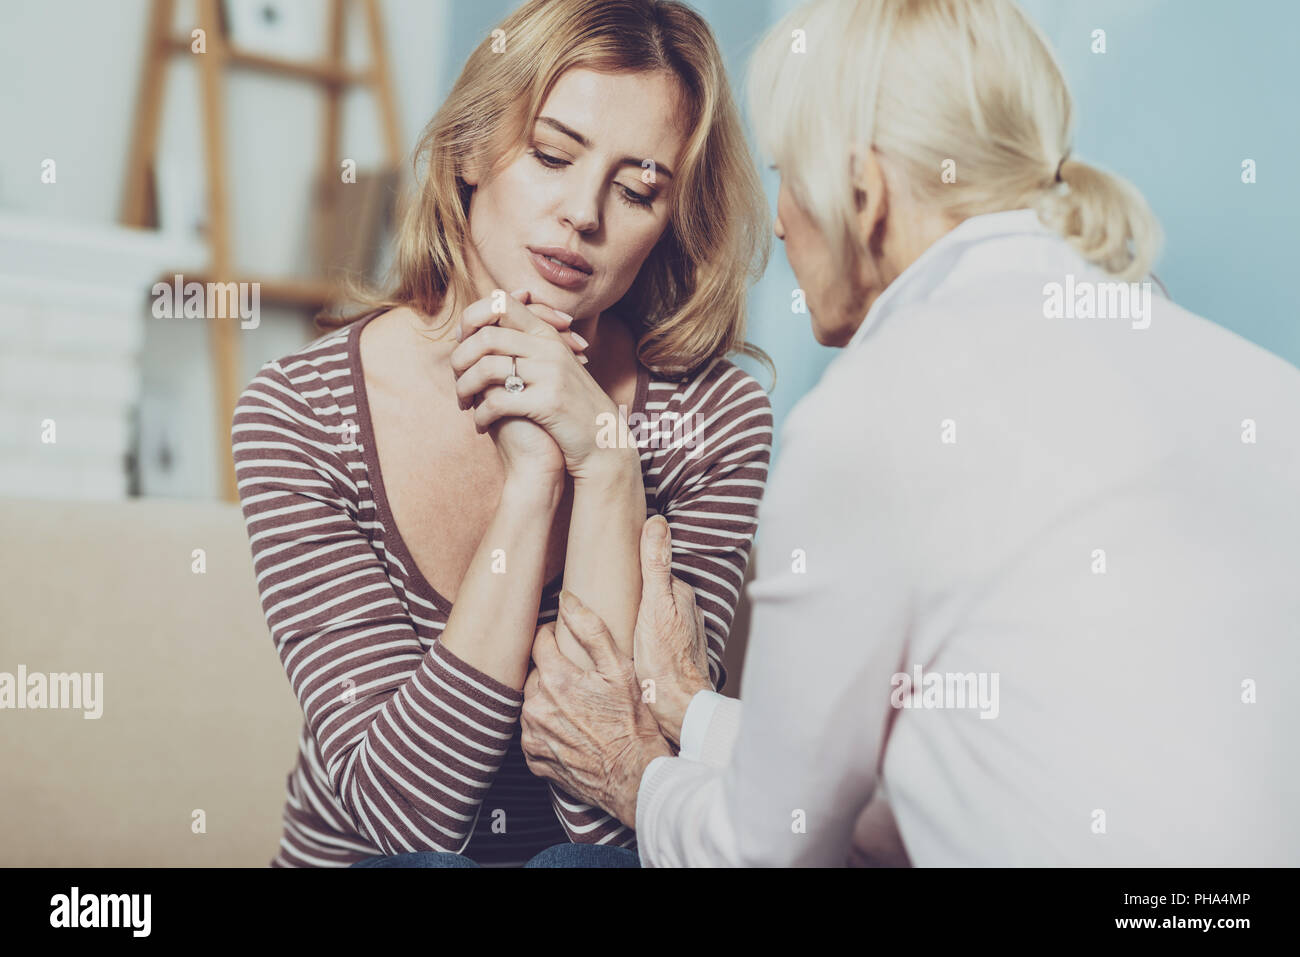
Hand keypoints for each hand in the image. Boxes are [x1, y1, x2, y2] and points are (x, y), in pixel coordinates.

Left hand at [450, 291, 635, 483]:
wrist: (603, 441)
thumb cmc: (567, 406)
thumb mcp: (550, 367)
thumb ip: (520, 347)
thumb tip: (472, 334)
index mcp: (547, 335)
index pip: (501, 303)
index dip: (472, 318)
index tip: (462, 343)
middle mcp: (549, 348)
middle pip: (485, 337)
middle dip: (460, 361)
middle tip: (458, 381)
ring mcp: (551, 374)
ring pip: (486, 368)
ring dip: (465, 389)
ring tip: (465, 405)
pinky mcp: (549, 403)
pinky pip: (497, 402)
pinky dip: (481, 415)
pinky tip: (481, 425)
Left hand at [521, 592, 672, 829]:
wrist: (635, 775)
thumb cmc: (632, 722)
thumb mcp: (620, 669)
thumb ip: (591, 630)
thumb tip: (566, 599)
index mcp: (556, 680)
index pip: (539, 642)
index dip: (551, 636)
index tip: (561, 639)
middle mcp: (537, 707)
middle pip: (535, 673)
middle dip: (552, 669)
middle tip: (576, 676)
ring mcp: (533, 735)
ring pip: (532, 702)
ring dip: (548, 698)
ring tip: (575, 703)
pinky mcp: (534, 758)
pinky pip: (532, 731)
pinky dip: (546, 726)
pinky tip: (569, 728)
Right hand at [631, 515, 711, 745]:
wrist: (679, 705)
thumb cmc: (663, 659)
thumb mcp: (653, 606)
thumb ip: (655, 565)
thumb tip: (656, 522)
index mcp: (679, 593)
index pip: (653, 566)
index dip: (632, 560)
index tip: (610, 554)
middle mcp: (685, 608)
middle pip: (654, 587)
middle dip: (634, 584)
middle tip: (604, 583)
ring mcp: (681, 630)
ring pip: (654, 609)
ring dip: (637, 607)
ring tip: (611, 609)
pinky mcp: (673, 649)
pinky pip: (654, 629)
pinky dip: (641, 626)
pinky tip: (626, 635)